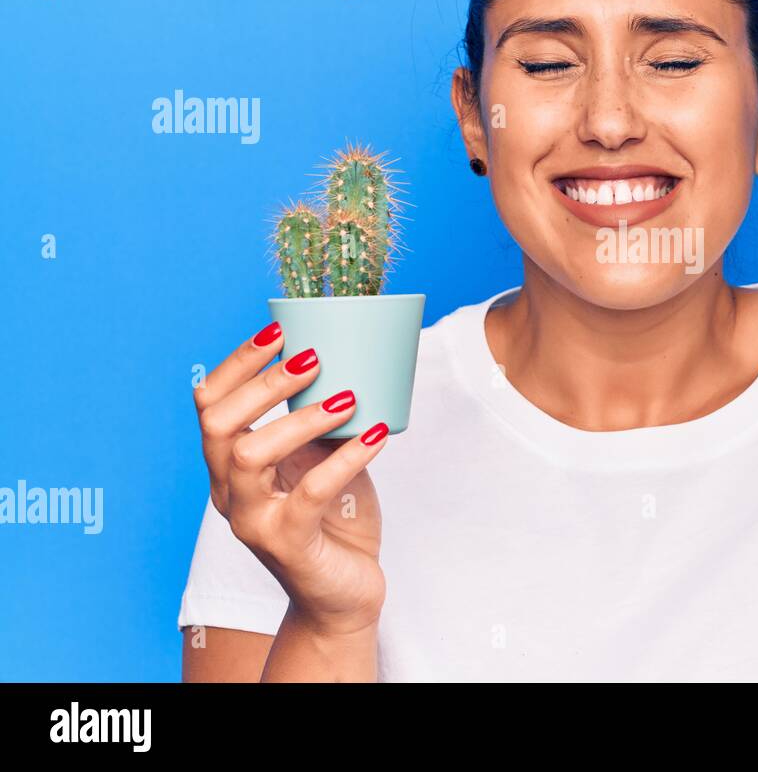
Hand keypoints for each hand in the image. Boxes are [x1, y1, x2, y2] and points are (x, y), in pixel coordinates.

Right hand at [193, 321, 390, 636]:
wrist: (343, 595)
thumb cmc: (334, 521)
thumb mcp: (320, 460)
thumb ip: (317, 420)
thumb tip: (344, 358)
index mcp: (230, 467)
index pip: (210, 404)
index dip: (238, 363)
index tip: (278, 331)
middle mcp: (230, 493)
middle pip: (219, 424)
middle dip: (264, 382)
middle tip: (314, 359)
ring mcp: (255, 522)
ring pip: (252, 454)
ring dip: (302, 417)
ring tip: (349, 398)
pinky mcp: (290, 546)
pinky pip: (310, 493)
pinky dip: (346, 458)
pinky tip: (377, 434)